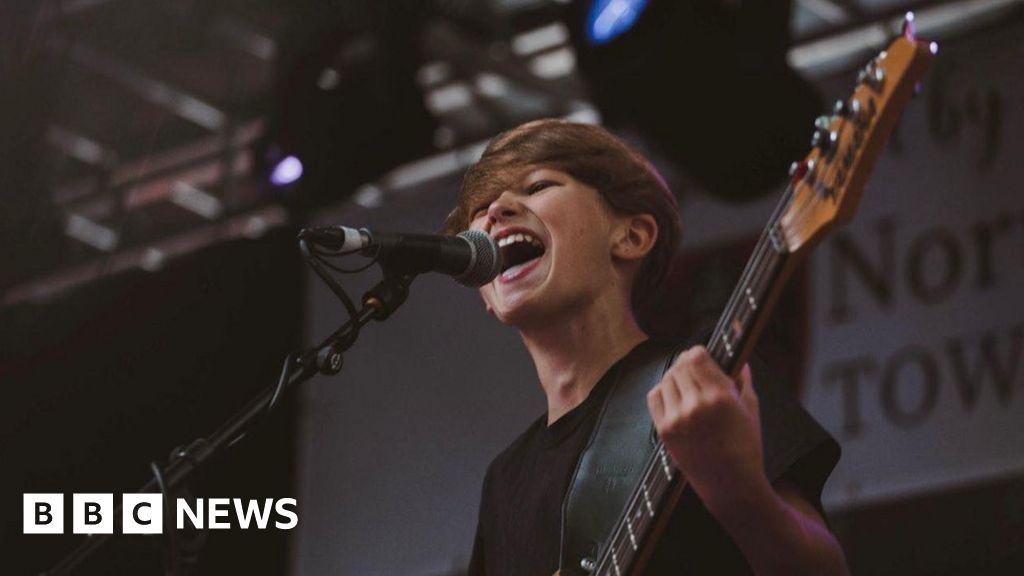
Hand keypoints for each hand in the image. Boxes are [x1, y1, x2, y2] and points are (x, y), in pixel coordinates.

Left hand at [646, 346, 768, 515]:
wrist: (731, 486)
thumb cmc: (746, 449)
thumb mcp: (752, 411)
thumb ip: (744, 381)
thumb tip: (741, 362)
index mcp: (721, 397)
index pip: (697, 357)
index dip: (698, 352)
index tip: (702, 354)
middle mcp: (696, 405)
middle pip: (680, 366)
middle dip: (686, 362)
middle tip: (693, 366)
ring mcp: (677, 418)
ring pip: (666, 379)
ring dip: (675, 376)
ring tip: (685, 382)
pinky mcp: (665, 431)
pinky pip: (654, 397)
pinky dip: (662, 390)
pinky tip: (673, 395)